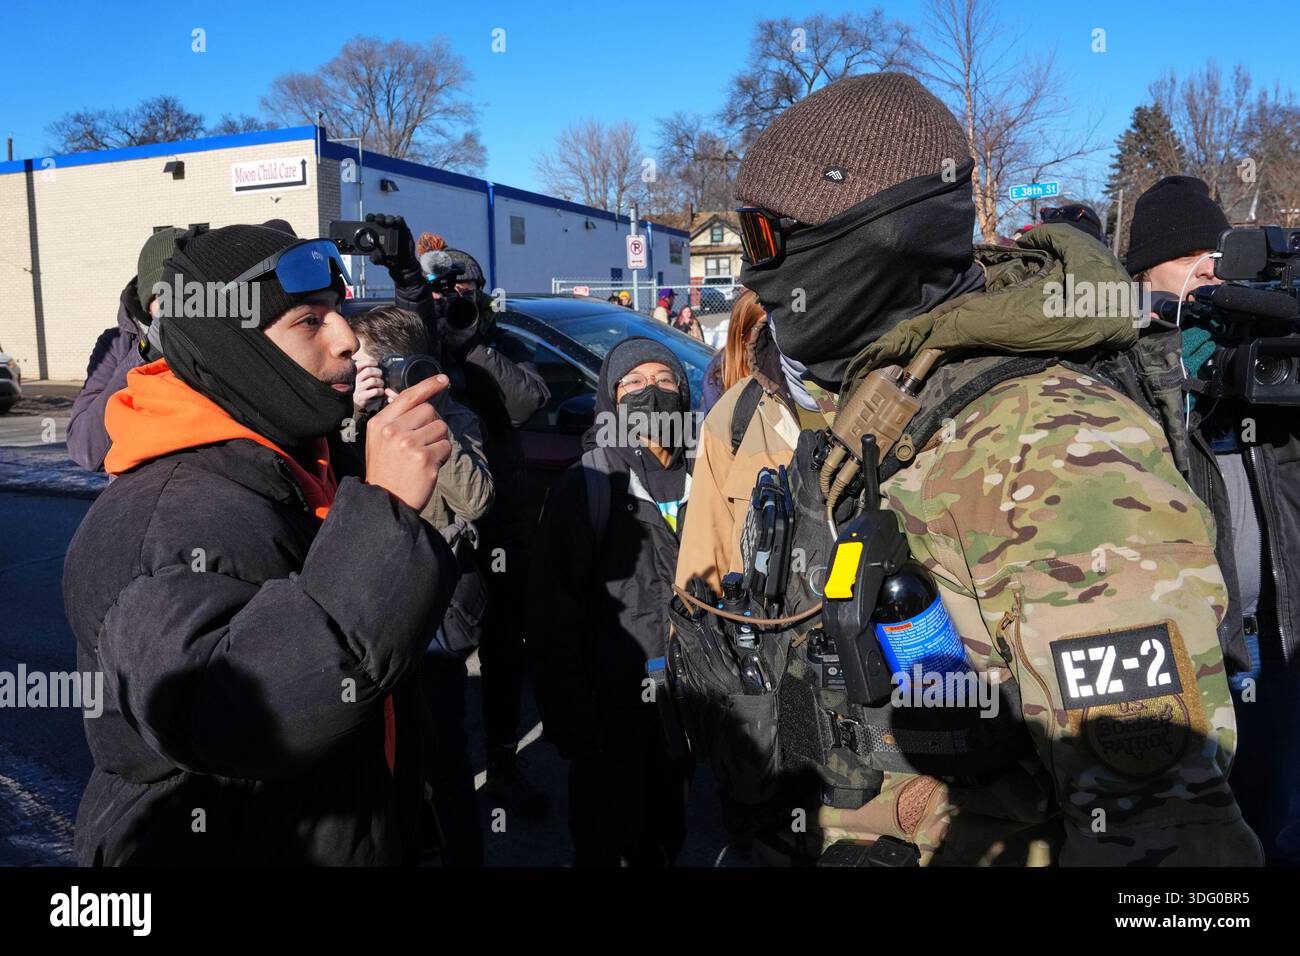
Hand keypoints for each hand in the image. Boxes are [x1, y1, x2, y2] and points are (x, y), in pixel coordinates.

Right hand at [352, 363, 384, 414]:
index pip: (361, 363)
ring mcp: (358, 388)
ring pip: (373, 380)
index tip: (376, 364)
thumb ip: (365, 368)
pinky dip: (381, 391)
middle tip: (380, 375)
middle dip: (378, 372)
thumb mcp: (360, 375)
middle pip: (369, 371)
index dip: (371, 362)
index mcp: (353, 372)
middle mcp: (354, 379)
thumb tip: (375, 361)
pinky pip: (375, 391)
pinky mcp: (362, 397)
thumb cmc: (360, 386)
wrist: (354, 402)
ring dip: (380, 382)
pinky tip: (380, 392)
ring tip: (380, 384)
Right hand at [364, 374, 451, 512]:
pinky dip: (442, 456)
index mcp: (380, 423)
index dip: (428, 385)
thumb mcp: (380, 441)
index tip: (444, 380)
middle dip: (432, 425)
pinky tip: (428, 467)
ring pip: (441, 427)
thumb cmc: (387, 470)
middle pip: (429, 410)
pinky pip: (446, 446)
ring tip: (423, 457)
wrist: (384, 502)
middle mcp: (393, 431)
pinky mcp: (425, 459)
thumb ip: (396, 419)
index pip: (409, 396)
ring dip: (439, 441)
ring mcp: (409, 444)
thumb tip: (418, 398)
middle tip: (421, 445)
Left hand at [365, 213, 420, 281]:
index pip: (370, 222)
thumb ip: (376, 259)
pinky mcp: (403, 229)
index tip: (369, 220)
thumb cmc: (389, 259)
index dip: (369, 218)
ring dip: (389, 218)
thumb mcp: (380, 261)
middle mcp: (384, 228)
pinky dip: (399, 219)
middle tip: (379, 221)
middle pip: (380, 218)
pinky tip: (398, 220)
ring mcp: (394, 228)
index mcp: (375, 233)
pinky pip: (401, 222)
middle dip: (379, 217)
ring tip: (389, 222)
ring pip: (390, 218)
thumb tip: (372, 257)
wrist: (403, 264)